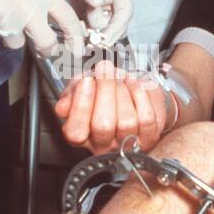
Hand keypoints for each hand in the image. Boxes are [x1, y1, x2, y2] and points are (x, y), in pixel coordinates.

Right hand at [0, 0, 84, 56]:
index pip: (68, 19)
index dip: (76, 39)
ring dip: (7, 31)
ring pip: (14, 42)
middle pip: (46, 43)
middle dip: (46, 50)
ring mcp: (5, 15)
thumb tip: (45, 19)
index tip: (77, 50)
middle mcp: (27, 5)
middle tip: (42, 50)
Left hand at [30, 0, 132, 45]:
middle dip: (104, 36)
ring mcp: (95, 10)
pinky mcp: (82, 16)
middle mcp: (109, 0)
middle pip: (115, 25)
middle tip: (90, 43)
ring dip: (92, 39)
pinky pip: (86, 32)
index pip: (125, 11)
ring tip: (79, 41)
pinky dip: (80, 37)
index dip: (117, 26)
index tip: (105, 38)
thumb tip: (99, 1)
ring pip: (100, 31)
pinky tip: (71, 37)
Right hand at [54, 57, 171, 154]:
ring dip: (123, 91)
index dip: (81, 105)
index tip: (86, 81)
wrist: (129, 89)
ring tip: (119, 77)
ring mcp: (126, 143)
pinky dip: (140, 95)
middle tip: (105, 69)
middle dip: (105, 90)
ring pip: (126, 121)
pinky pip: (146, 118)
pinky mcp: (148, 137)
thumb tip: (65, 105)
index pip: (76, 131)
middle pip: (103, 125)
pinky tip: (133, 84)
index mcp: (81, 134)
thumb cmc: (102, 91)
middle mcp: (103, 144)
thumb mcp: (80, 87)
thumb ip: (70, 93)